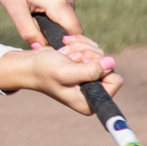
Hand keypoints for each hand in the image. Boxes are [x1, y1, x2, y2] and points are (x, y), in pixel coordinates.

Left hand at [0, 0, 78, 45]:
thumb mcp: (14, 8)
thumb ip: (28, 30)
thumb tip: (39, 49)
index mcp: (59, 1)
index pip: (74, 33)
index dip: (66, 45)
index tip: (50, 51)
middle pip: (71, 26)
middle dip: (57, 35)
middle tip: (35, 37)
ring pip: (66, 16)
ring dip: (52, 22)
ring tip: (30, 17)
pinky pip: (62, 6)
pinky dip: (52, 12)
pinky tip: (33, 6)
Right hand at [0, 34, 121, 113]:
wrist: (31, 64)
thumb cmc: (44, 71)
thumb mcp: (66, 72)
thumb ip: (89, 71)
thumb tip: (111, 63)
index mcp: (89, 102)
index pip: (115, 81)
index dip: (100, 68)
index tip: (81, 65)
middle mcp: (93, 91)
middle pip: (109, 64)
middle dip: (87, 55)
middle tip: (69, 59)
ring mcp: (90, 77)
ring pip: (101, 54)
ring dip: (81, 48)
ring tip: (64, 55)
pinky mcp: (86, 65)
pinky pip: (94, 47)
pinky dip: (80, 43)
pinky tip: (66, 47)